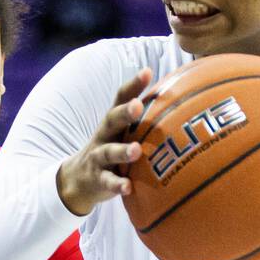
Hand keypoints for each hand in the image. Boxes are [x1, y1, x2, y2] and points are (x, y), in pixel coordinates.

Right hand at [56, 69, 152, 215]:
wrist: (77, 180)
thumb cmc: (110, 150)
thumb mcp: (122, 133)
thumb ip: (143, 120)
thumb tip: (182, 101)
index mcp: (113, 123)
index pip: (120, 99)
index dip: (133, 85)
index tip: (147, 71)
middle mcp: (104, 136)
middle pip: (112, 120)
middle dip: (124, 112)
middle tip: (137, 106)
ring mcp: (98, 158)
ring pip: (108, 152)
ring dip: (122, 151)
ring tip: (136, 151)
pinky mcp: (98, 179)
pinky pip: (108, 182)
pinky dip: (117, 185)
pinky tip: (128, 187)